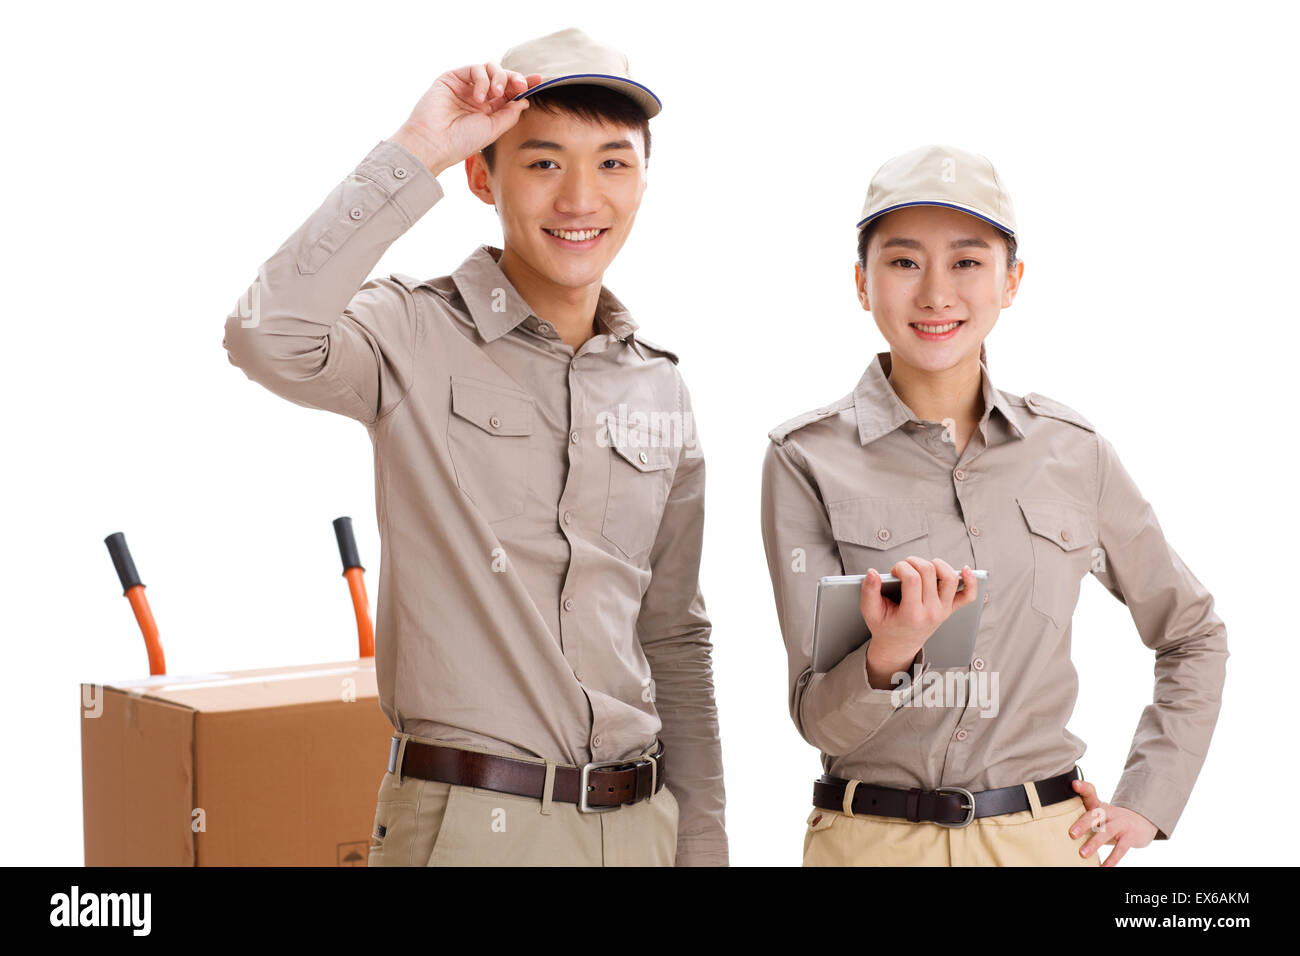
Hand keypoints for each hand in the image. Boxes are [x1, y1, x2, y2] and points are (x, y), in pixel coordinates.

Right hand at [389, 62, 541, 175]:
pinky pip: (475, 69)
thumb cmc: (461, 141)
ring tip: (494, 95)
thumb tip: (524, 100)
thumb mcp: (493, 129)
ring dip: (498, 78)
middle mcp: (478, 96)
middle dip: (514, 78)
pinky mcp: (453, 78)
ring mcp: (465, 86)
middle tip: (520, 85)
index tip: (538, 81)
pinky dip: (481, 80)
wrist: (435, 143)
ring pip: (490, 68)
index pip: (509, 92)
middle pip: (502, 77)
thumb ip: (510, 114)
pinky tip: (478, 97)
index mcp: (489, 110)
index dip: (523, 85)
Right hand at [862, 557, 977, 688]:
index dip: (901, 567)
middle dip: (913, 562)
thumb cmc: (885, 626)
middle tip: (903, 568)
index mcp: (912, 614)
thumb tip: (872, 573)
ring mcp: (943, 611)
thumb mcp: (870, 612)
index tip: (893, 571)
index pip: (912, 579)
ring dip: (937, 564)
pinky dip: (970, 581)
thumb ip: (868, 591)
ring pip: (950, 578)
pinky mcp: (949, 609)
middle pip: (930, 572)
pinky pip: (968, 595)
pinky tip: (964, 570)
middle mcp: (931, 612)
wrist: (899, 645)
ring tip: (923, 566)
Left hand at [1069, 779, 1157, 865]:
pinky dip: (1112, 859)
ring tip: (1082, 854)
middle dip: (1083, 823)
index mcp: (1099, 805)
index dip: (1083, 787)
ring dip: (1094, 843)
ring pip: (1107, 832)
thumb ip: (1082, 815)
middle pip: (1096, 815)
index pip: (1090, 793)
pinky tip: (1104, 867)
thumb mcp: (1098, 814)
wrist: (1140, 823)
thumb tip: (1057, 825)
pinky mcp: (1130, 837)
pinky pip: (1121, 849)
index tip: (1074, 784)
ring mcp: (1121, 824)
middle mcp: (1110, 812)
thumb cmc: (1110, 820)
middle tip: (1071, 834)